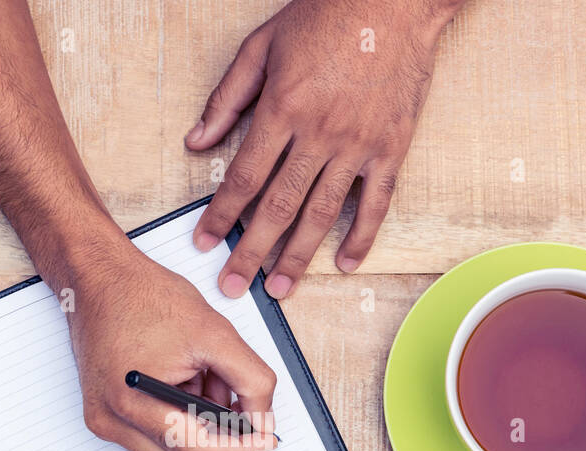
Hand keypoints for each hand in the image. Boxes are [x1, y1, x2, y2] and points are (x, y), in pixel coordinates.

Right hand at [63, 242, 278, 450]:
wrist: (101, 279)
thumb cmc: (144, 297)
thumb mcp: (215, 333)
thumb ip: (251, 380)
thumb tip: (263, 419)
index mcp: (131, 401)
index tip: (264, 442)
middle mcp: (110, 420)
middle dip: (220, 439)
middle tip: (245, 409)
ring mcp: (105, 421)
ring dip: (201, 430)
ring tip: (208, 383)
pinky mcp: (106, 416)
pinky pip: (155, 439)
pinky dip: (182, 421)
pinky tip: (189, 385)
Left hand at [186, 0, 459, 298]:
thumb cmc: (326, 16)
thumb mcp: (261, 47)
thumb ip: (226, 99)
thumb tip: (195, 141)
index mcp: (282, 109)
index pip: (243, 178)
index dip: (220, 215)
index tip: (205, 242)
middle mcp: (318, 134)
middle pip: (277, 208)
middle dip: (251, 253)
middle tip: (234, 287)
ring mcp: (358, 145)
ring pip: (322, 214)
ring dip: (297, 257)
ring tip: (279, 288)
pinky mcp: (391, 149)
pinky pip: (375, 203)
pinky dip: (361, 237)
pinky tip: (345, 263)